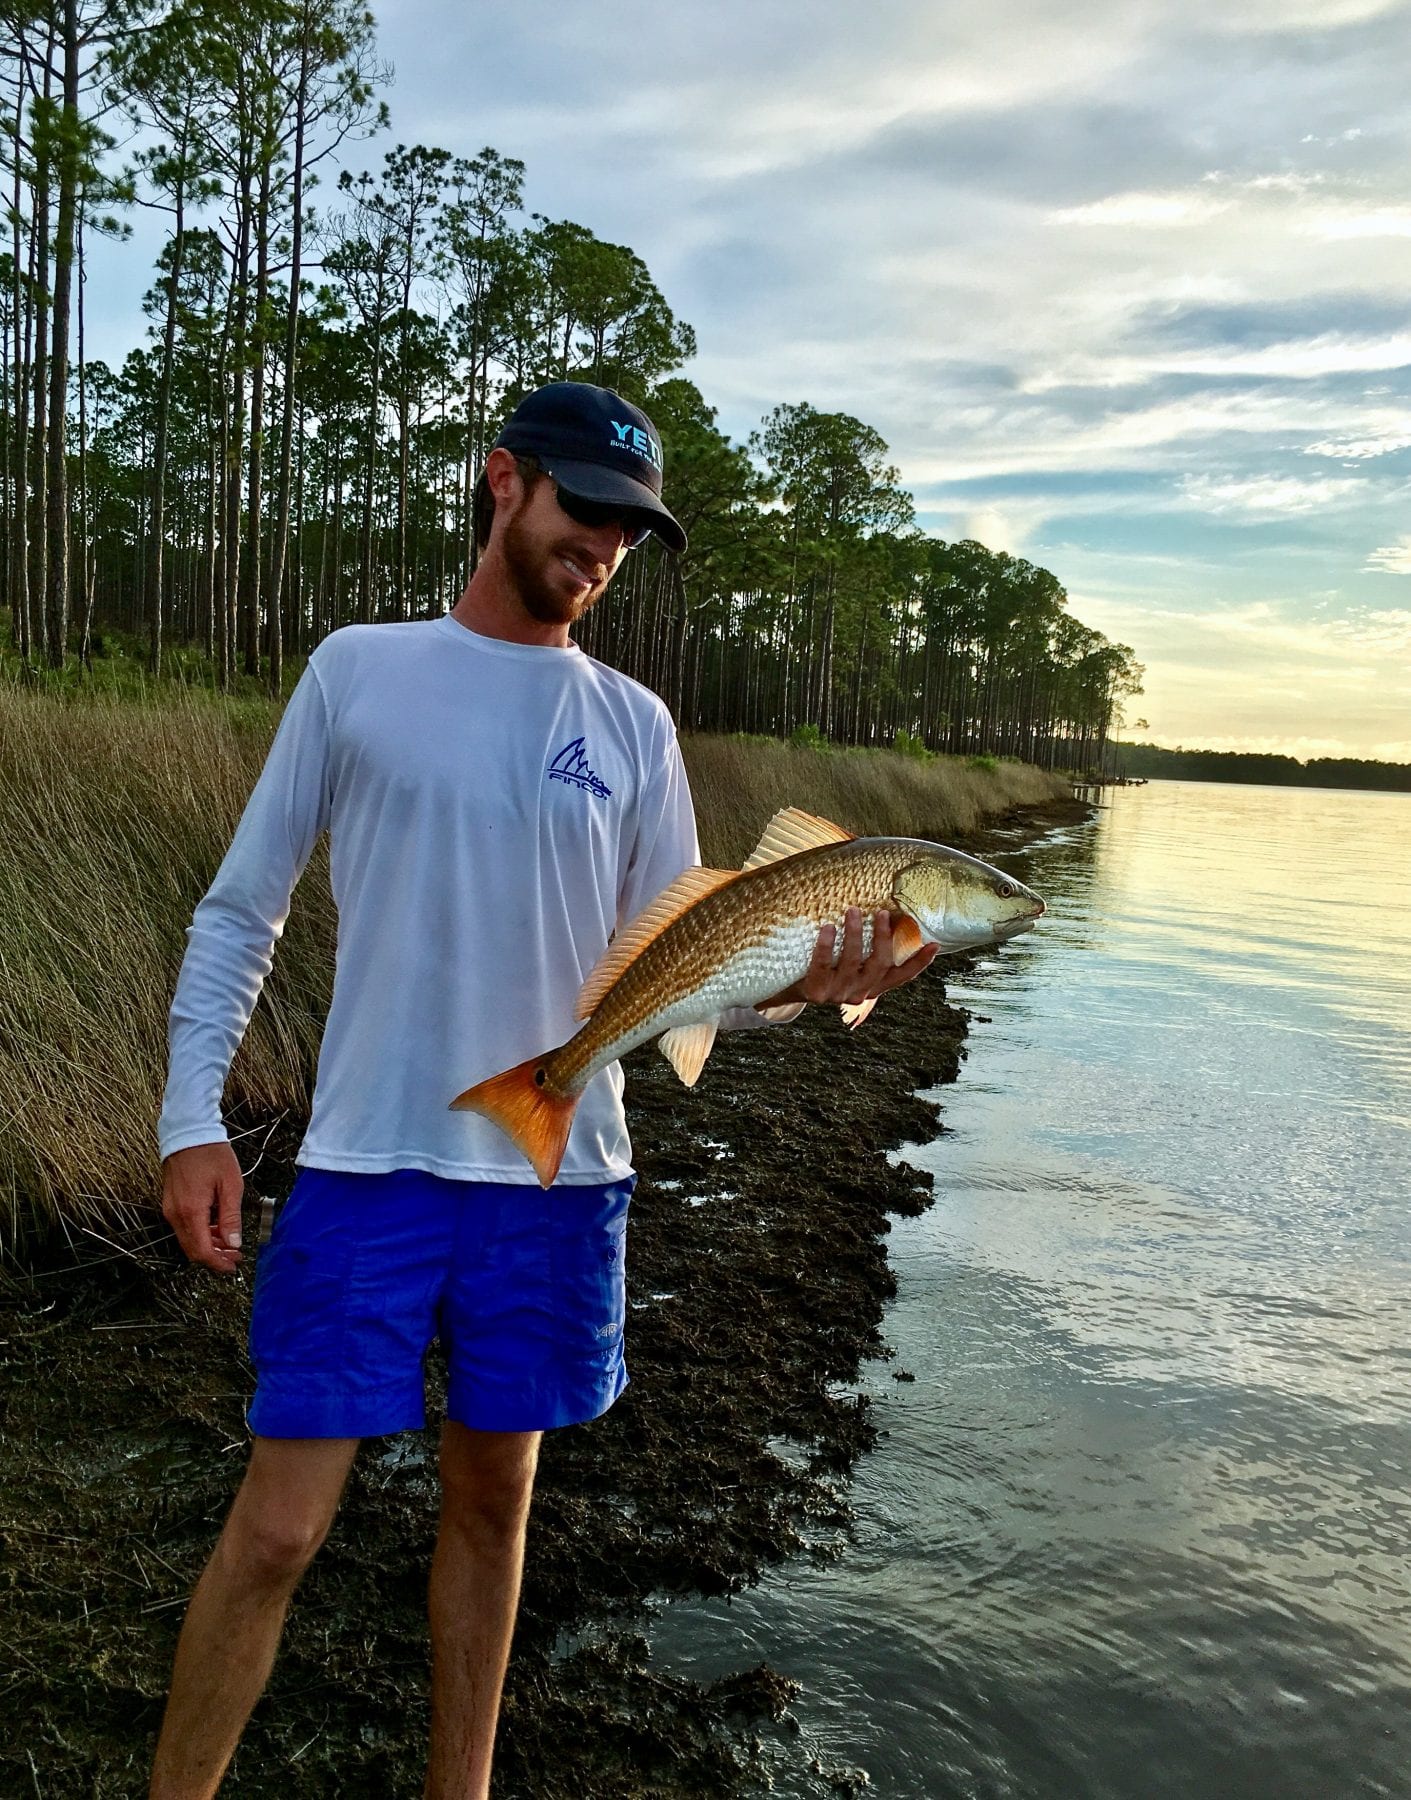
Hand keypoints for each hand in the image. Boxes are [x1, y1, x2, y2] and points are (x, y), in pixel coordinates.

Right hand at [161, 1141, 244, 1273]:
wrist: (189, 1134)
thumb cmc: (211, 1154)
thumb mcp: (230, 1185)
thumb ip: (231, 1217)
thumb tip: (233, 1243)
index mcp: (191, 1211)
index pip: (201, 1251)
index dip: (217, 1263)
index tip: (232, 1266)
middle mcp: (176, 1214)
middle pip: (192, 1250)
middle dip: (214, 1257)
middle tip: (234, 1257)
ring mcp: (170, 1210)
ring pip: (188, 1240)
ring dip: (207, 1246)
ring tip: (229, 1244)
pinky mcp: (170, 1204)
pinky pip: (184, 1228)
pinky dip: (200, 1234)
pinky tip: (216, 1230)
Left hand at [765, 907, 939, 1009]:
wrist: (787, 988)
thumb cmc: (823, 966)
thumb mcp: (848, 962)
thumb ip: (867, 949)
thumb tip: (889, 911)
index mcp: (871, 987)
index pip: (901, 977)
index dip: (919, 963)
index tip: (934, 944)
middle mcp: (858, 993)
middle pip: (879, 964)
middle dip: (883, 937)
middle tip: (882, 912)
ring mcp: (837, 994)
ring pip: (852, 962)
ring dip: (854, 934)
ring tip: (853, 910)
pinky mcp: (815, 992)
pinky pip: (821, 965)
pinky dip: (825, 945)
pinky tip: (827, 927)